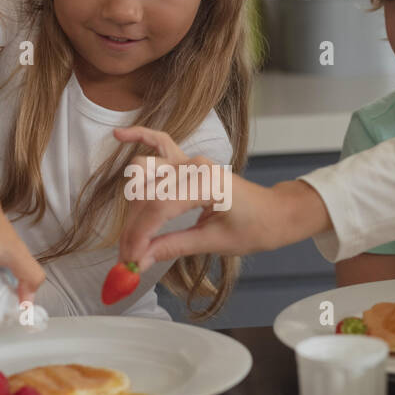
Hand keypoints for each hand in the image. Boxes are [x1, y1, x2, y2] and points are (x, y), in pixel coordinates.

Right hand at [113, 125, 331, 270]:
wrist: (275, 213)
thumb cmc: (255, 227)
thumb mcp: (215, 242)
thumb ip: (174, 246)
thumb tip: (140, 260)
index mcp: (207, 184)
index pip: (160, 207)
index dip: (140, 235)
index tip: (130, 259)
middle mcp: (195, 167)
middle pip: (147, 194)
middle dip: (134, 227)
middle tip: (129, 258)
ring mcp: (190, 161)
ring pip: (145, 175)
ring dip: (133, 205)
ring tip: (133, 237)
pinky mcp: (187, 162)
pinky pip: (159, 142)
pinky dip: (140, 137)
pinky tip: (119, 134)